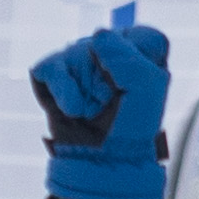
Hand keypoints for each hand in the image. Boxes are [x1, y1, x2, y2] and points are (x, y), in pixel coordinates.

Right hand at [31, 25, 173, 198]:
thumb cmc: (128, 130)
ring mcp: (79, 60)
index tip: (137, 91)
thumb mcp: (145, 91)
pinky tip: (73, 108)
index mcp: (140, 55)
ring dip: (87, 90)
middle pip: (106, 43)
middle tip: (112, 104)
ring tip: (91, 110)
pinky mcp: (52, 72)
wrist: (99, 163)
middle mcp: (109, 53)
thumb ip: (130, 58)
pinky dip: (63, 91)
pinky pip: (52, 67)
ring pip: (78, 52)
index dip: (141, 63)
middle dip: (109, 80)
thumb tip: (98, 35)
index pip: (144, 38)